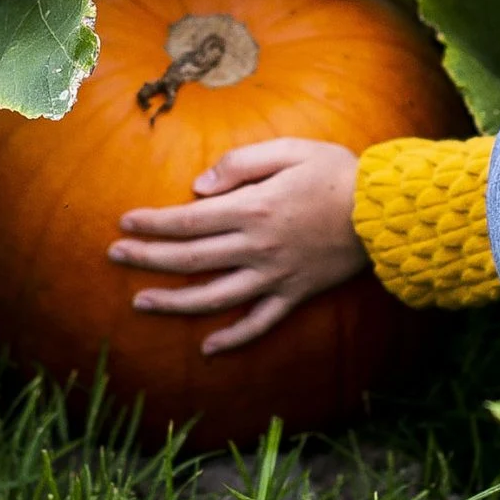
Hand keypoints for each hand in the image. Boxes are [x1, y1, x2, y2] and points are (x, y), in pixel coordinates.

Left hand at [110, 139, 369, 353]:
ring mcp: (275, 276)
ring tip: (141, 302)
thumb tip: (199, 186)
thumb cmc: (337, 171)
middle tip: (114, 257)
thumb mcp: (289, 150)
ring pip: (215, 297)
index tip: (123, 223)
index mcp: (252, 209)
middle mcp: (257, 248)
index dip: (152, 224)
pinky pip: (260, 324)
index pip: (188, 220)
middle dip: (147, 259)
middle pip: (191, 259)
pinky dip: (233, 339)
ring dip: (174, 303)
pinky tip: (208, 348)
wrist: (385, 211)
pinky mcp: (295, 294)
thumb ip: (240, 164)